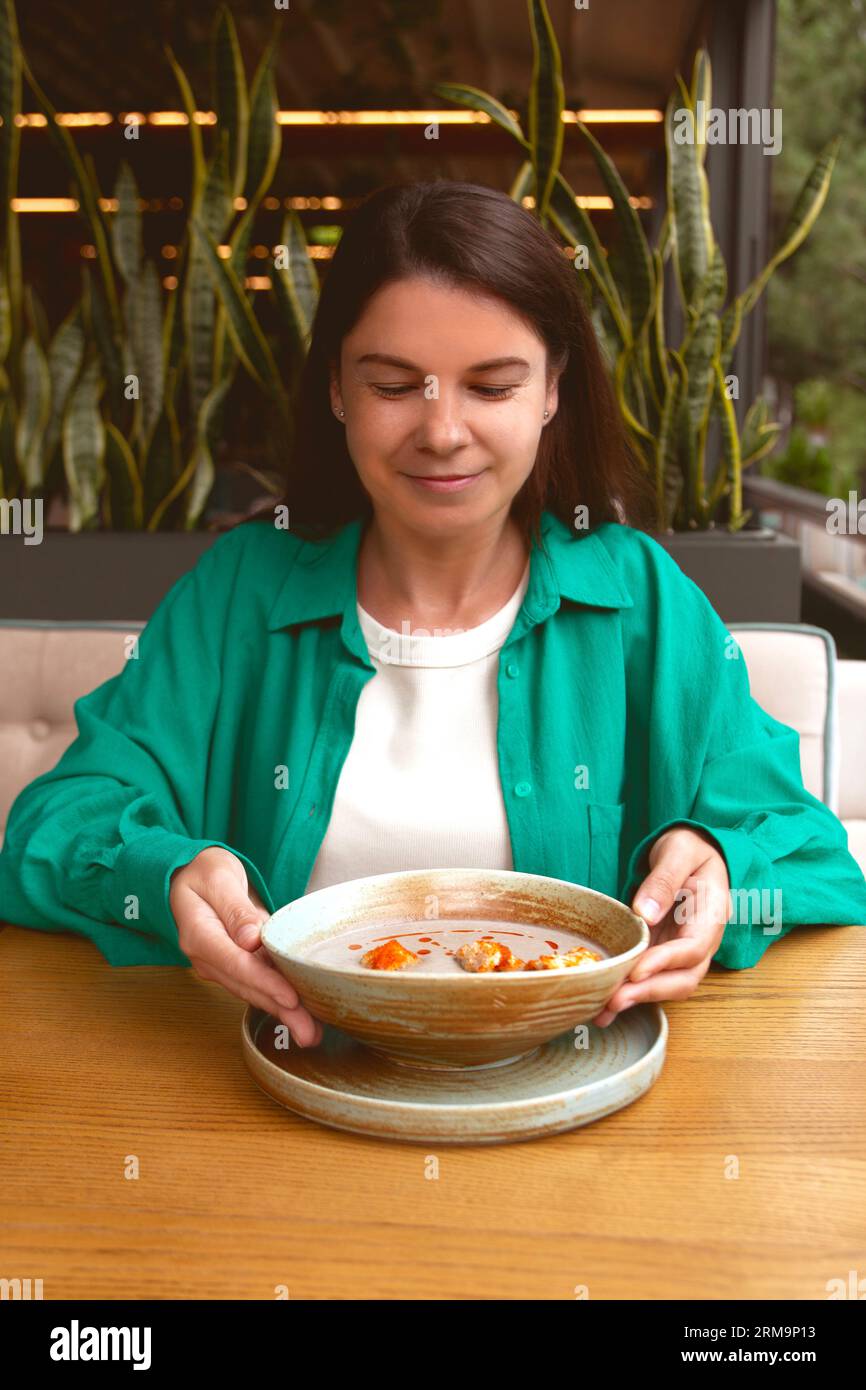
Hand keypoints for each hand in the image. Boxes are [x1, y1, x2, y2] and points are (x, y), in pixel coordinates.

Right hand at [170, 846, 322, 1046]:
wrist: (187, 876)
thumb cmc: (203, 871)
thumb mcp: (219, 878)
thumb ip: (235, 908)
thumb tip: (251, 939)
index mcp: (200, 935)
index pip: (237, 964)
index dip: (265, 983)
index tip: (292, 998)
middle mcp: (208, 958)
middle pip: (248, 986)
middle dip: (281, 1010)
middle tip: (310, 1033)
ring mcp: (220, 965)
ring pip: (254, 991)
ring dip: (282, 1012)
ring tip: (311, 1032)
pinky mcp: (233, 965)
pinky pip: (257, 984)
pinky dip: (278, 999)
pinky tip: (300, 1013)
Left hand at [592, 826, 729, 1026]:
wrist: (692, 849)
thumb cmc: (689, 847)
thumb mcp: (678, 852)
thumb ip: (664, 880)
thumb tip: (645, 913)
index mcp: (711, 914)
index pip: (692, 948)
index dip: (665, 963)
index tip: (635, 971)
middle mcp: (702, 938)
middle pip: (684, 977)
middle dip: (649, 991)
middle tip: (614, 1000)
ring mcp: (683, 948)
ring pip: (668, 984)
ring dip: (638, 998)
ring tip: (603, 1011)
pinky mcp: (665, 950)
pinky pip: (652, 976)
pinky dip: (631, 990)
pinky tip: (604, 1002)